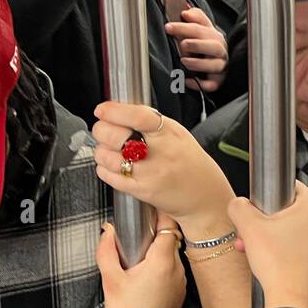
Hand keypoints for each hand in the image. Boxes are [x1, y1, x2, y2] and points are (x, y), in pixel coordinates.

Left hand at [91, 101, 233, 228]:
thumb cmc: (192, 164)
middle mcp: (161, 152)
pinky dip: (104, 168)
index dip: (115, 112)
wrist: (206, 197)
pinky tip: (114, 166)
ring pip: (107, 156)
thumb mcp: (179, 135)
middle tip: (104, 129)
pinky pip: (110, 176)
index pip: (139, 117)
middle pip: (115, 136)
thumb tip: (120, 111)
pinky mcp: (142, 191)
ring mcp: (150, 173)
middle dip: (102, 130)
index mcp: (171, 133)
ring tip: (111, 150)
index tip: (102, 110)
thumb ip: (152, 123)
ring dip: (102, 151)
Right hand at [96, 215, 186, 307]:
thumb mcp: (110, 279)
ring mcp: (180, 280)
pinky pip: (172, 270)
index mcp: (162, 261)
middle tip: (137, 240)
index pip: (168, 225)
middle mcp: (176, 268)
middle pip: (170, 239)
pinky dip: (162, 268)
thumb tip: (108, 232)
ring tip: (139, 262)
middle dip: (155, 236)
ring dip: (158, 253)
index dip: (158, 216)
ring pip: (172, 255)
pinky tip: (146, 277)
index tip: (149, 213)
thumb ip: (107, 250)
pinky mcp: (179, 290)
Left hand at [166, 6, 227, 91]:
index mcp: (215, 36)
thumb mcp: (203, 28)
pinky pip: (211, 84)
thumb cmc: (207, 44)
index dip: (184, 27)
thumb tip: (186, 11)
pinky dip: (200, 84)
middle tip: (182, 44)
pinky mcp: (218, 81)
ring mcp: (220, 66)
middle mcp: (220, 51)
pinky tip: (187, 80)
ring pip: (215, 66)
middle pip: (213, 46)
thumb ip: (196, 17)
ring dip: (199, 63)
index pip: (201, 29)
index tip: (168, 27)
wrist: (220, 61)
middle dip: (197, 44)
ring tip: (184, 61)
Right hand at [228, 183, 307, 307]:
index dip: (268, 192)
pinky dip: (271, 246)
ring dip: (261, 234)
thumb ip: (239, 207)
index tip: (257, 204)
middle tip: (247, 228)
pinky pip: (287, 242)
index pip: (290, 185)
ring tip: (247, 244)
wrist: (288, 298)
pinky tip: (256, 256)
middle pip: (283, 209)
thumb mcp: (249, 226)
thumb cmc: (277, 263)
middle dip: (260, 219)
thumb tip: (238, 204)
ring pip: (282, 227)